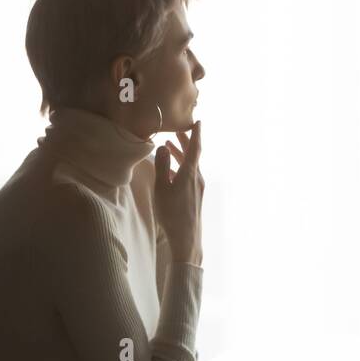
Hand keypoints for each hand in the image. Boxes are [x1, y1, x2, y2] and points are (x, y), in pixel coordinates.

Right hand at [154, 121, 203, 265]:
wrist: (187, 239)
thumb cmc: (172, 213)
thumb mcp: (162, 188)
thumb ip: (161, 166)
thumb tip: (162, 147)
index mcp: (190, 173)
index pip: (195, 148)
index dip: (195, 134)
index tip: (197, 121)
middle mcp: (197, 178)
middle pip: (193, 156)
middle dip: (185, 143)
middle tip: (178, 132)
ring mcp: (198, 188)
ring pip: (190, 166)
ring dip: (181, 156)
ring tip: (170, 148)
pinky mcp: (196, 197)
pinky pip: (189, 176)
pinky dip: (181, 168)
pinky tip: (171, 173)